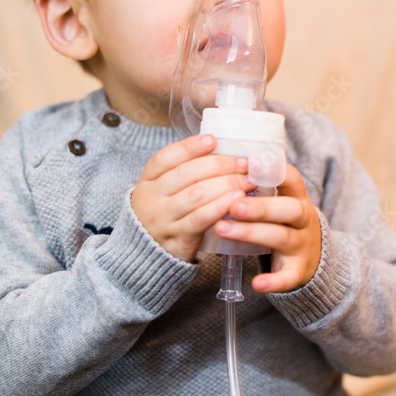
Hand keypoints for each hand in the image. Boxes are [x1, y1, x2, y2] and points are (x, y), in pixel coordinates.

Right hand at [131, 134, 252, 261]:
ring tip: (248, 181)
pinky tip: (238, 200)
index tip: (213, 140)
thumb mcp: (165, 192)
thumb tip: (224, 152)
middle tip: (244, 164)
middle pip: (186, 173)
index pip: (165, 158)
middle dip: (219, 165)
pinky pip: (201, 218)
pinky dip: (220, 206)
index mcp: (149, 180)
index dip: (189, 147)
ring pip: (196, 194)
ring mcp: (163, 218)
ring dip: (226, 184)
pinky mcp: (177, 238)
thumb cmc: (167, 214)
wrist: (147, 255)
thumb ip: (187, 174)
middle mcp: (152, 197)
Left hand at [215, 165, 321, 292]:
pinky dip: (274, 281)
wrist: (312, 256)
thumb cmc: (282, 221)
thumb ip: (257, 186)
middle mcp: (303, 218)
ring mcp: (302, 245)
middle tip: (233, 205)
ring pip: (281, 237)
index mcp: (296, 196)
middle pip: (288, 209)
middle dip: (260, 207)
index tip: (252, 166)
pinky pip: (288, 277)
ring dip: (252, 233)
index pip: (292, 178)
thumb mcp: (278, 199)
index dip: (274, 171)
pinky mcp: (298, 270)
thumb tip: (219, 163)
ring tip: (222, 229)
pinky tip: (256, 283)